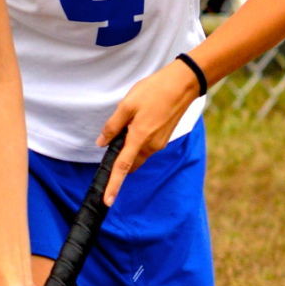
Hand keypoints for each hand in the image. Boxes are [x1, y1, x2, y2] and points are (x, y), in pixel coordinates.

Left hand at [97, 58, 203, 203]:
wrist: (183, 84)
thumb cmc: (154, 91)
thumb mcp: (127, 104)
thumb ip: (113, 125)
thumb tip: (101, 142)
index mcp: (139, 138)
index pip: (122, 167)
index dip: (113, 185)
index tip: (108, 201)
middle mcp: (151, 146)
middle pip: (130, 162)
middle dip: (121, 159)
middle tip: (115, 136)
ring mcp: (159, 143)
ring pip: (138, 153)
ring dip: (130, 146)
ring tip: (133, 118)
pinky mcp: (164, 138)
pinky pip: (146, 146)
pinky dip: (139, 140)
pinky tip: (141, 119)